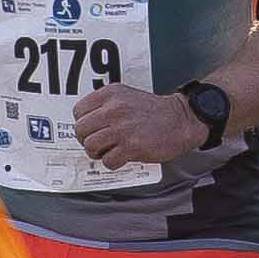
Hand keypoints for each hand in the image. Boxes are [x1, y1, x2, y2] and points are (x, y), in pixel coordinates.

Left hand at [69, 84, 211, 164]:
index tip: (92, 129)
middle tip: (98, 144)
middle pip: (81, 130)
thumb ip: (105, 105)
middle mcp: (114, 109)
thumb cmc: (153, 111)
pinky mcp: (131, 146)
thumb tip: (86, 123)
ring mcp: (122, 128)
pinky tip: (122, 157)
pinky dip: (113, 163)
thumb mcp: (126, 96)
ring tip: (109, 151)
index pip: (78, 111)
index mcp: (110, 94)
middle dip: (87, 140)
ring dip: (98, 153)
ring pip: (90, 146)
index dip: (83, 124)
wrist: (181, 120)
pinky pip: (108, 160)